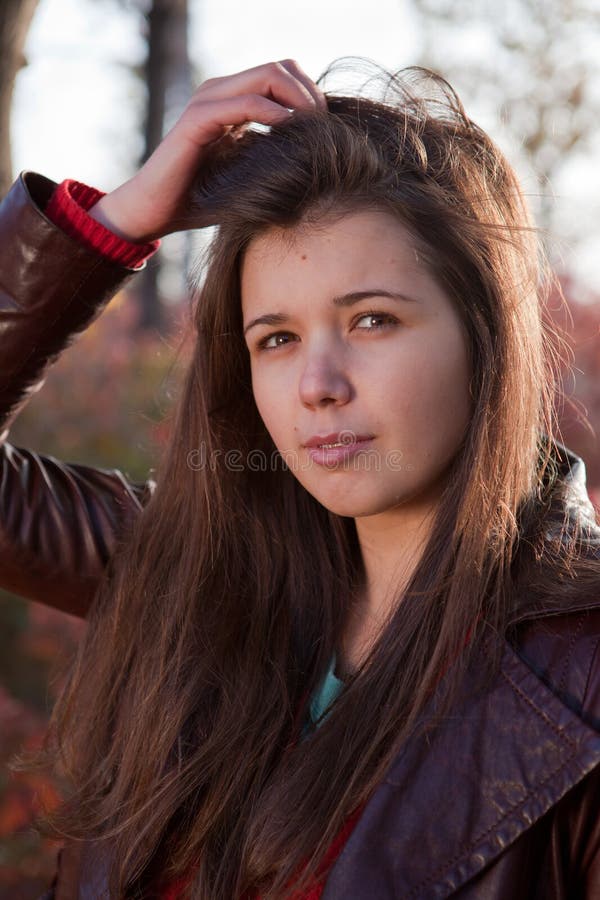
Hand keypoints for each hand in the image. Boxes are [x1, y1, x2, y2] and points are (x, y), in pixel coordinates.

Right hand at [88, 60, 326, 242]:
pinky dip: (273, 114)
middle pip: (280, 68)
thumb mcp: (248, 176)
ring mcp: (207, 102)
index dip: (311, 96)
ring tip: (313, 131)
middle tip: (325, 129)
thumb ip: (275, 160)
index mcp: (233, 101)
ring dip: (298, 100)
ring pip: (266, 76)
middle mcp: (220, 93)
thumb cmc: (200, 201)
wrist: (156, 212)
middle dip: (310, 94)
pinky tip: (289, 134)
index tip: (327, 130)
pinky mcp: (197, 120)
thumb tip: (319, 166)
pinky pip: (244, 103)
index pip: (283, 75)